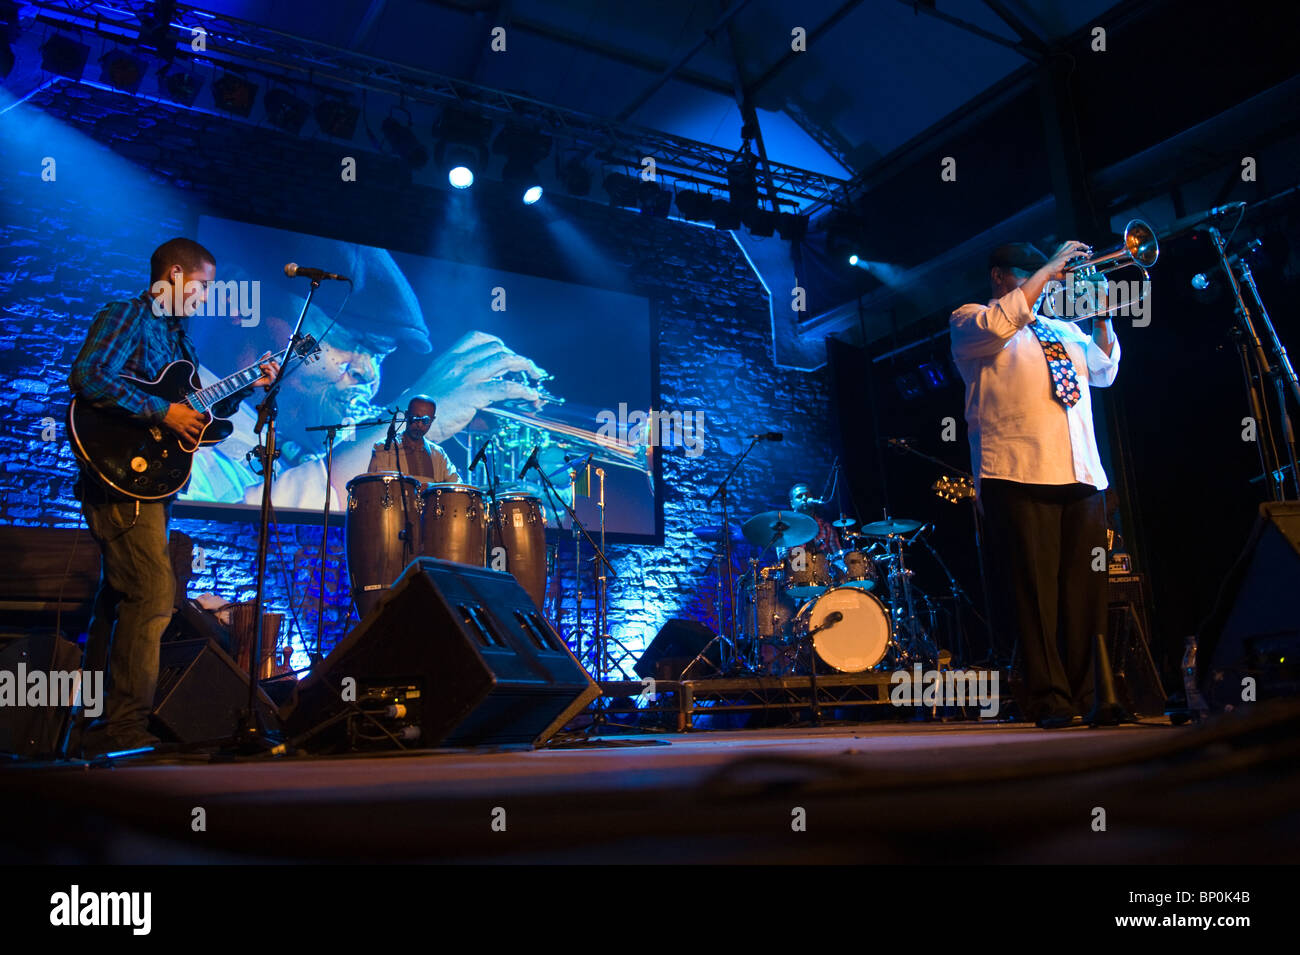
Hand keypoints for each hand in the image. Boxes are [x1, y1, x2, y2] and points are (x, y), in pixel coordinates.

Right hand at [164, 402, 207, 443]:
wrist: (163, 412)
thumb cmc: (171, 408)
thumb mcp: (181, 406)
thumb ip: (187, 409)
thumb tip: (190, 410)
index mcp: (192, 414)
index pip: (202, 417)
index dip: (202, 418)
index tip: (201, 418)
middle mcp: (191, 421)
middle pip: (200, 426)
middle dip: (200, 426)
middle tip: (198, 426)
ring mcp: (186, 427)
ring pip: (196, 432)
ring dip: (196, 432)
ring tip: (195, 432)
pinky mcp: (181, 431)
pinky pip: (188, 437)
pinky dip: (191, 441)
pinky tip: (194, 443)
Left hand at [252, 352, 279, 388]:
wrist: (248, 379)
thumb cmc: (254, 371)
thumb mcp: (259, 363)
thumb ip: (264, 358)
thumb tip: (269, 352)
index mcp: (271, 370)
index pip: (277, 366)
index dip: (277, 362)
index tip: (274, 359)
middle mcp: (272, 374)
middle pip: (279, 369)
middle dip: (275, 364)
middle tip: (270, 362)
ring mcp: (271, 379)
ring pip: (276, 372)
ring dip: (269, 367)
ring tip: (262, 366)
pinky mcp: (269, 382)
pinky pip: (274, 377)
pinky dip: (270, 372)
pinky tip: (265, 371)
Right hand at [397, 331, 548, 440]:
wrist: (405, 421)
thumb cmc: (418, 411)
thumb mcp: (437, 389)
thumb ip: (458, 387)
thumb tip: (483, 402)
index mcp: (448, 358)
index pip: (477, 338)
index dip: (498, 344)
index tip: (507, 353)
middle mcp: (459, 362)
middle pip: (498, 348)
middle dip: (518, 357)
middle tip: (529, 369)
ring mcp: (467, 376)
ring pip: (506, 361)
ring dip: (526, 367)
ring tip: (536, 378)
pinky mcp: (474, 393)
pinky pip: (506, 386)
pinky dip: (523, 390)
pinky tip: (531, 395)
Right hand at [1041, 240, 1090, 282]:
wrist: (1044, 274)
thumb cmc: (1051, 274)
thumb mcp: (1061, 271)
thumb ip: (1069, 272)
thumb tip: (1076, 273)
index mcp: (1058, 254)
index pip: (1066, 245)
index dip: (1074, 244)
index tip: (1079, 247)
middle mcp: (1060, 252)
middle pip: (1070, 243)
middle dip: (1079, 243)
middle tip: (1085, 246)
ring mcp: (1062, 254)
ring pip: (1073, 245)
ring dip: (1081, 245)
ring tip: (1086, 248)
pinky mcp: (1064, 257)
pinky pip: (1075, 253)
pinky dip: (1082, 253)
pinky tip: (1086, 255)